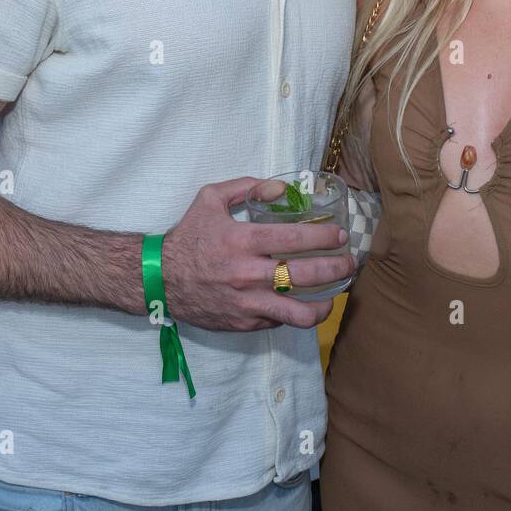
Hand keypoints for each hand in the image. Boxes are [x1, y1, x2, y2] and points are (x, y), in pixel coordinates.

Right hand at [162, 177, 354, 332]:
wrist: (160, 278)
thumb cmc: (189, 236)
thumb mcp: (210, 198)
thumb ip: (246, 187)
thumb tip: (282, 189)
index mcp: (242, 241)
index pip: (294, 240)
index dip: (324, 238)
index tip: (340, 235)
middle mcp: (248, 274)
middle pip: (306, 275)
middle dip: (337, 269)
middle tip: (349, 263)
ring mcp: (247, 303)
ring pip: (299, 313)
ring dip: (325, 304)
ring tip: (335, 295)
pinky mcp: (244, 323)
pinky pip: (279, 322)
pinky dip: (295, 314)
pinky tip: (303, 303)